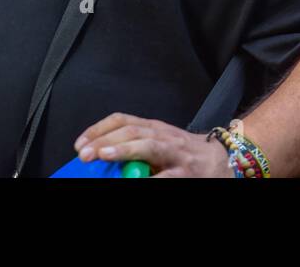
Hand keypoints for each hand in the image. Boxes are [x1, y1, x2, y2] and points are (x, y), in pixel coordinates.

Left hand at [74, 113, 232, 177]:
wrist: (220, 160)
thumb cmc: (182, 154)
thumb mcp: (157, 144)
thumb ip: (134, 148)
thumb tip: (99, 157)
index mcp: (152, 128)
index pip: (122, 120)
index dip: (98, 129)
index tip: (79, 144)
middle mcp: (162, 135)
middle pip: (131, 130)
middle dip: (105, 139)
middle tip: (85, 154)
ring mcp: (175, 153)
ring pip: (148, 145)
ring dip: (124, 149)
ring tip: (105, 154)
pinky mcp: (186, 173)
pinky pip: (165, 176)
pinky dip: (150, 178)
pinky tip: (138, 180)